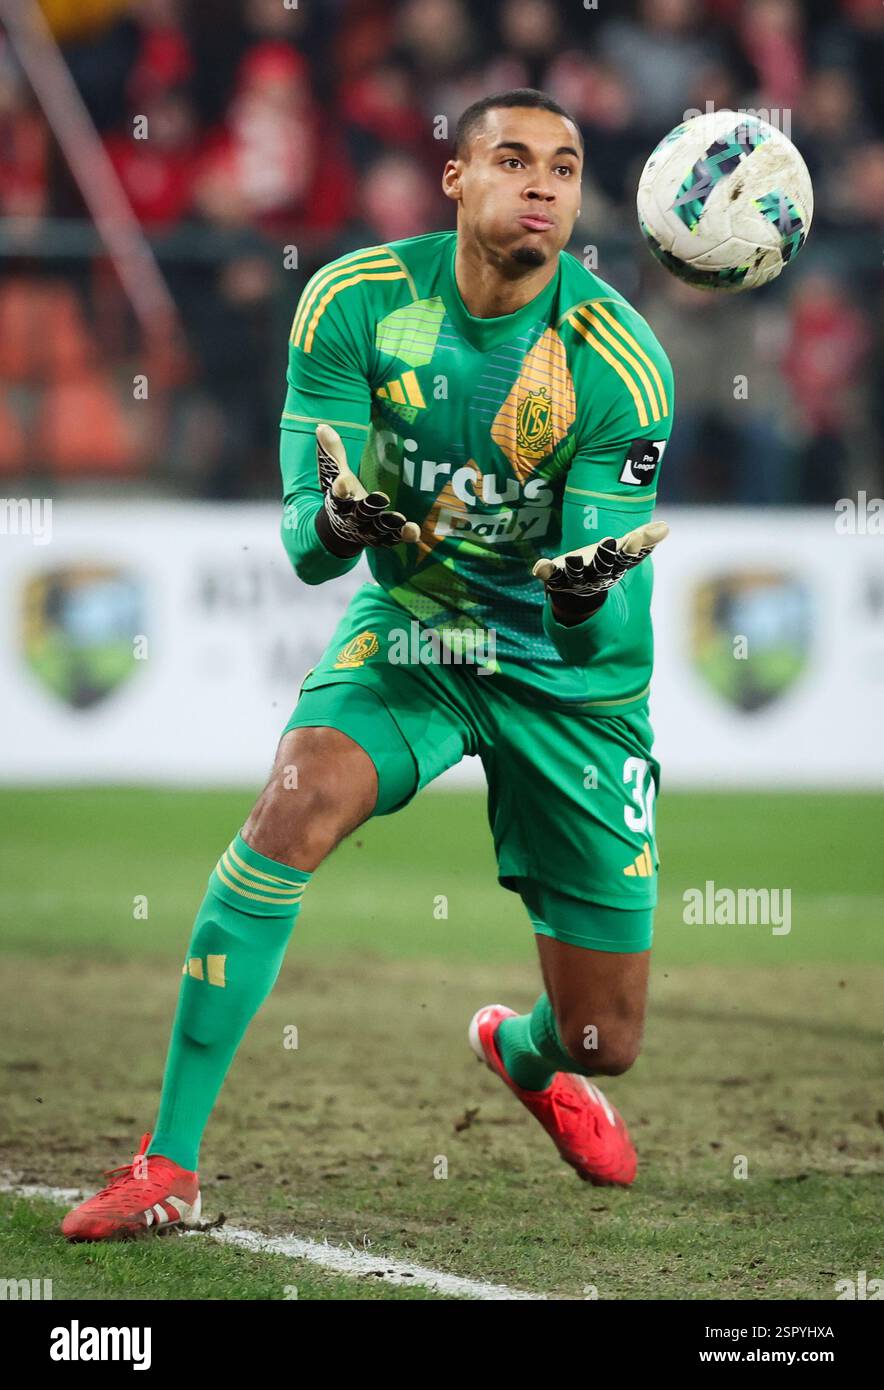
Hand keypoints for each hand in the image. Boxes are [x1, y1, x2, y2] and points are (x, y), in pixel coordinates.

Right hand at [314, 423, 419, 556]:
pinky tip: (414, 531)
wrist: (339, 530)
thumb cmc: (340, 495)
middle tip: (381, 497)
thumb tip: (323, 426)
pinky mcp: (383, 537)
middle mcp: (353, 518)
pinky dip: (404, 535)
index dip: (340, 489)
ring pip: (378, 529)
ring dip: (389, 524)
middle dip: (369, 507)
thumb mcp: (334, 474)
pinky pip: (394, 538)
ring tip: (400, 519)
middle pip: (359, 514)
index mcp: (339, 501)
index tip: (342, 482)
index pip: (337, 495)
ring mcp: (368, 530)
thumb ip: (332, 453)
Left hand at [533, 521, 668, 619]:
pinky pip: (551, 577)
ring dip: (575, 568)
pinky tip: (540, 566)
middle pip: (603, 569)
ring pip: (576, 576)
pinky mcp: (558, 579)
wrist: (581, 589)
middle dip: (605, 557)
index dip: (633, 550)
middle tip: (608, 542)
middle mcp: (598, 576)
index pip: (627, 559)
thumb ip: (643, 539)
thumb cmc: (606, 563)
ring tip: (573, 558)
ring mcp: (577, 579)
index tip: (636, 538)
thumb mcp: (624, 550)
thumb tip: (667, 527)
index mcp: (616, 567)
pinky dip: (546, 572)